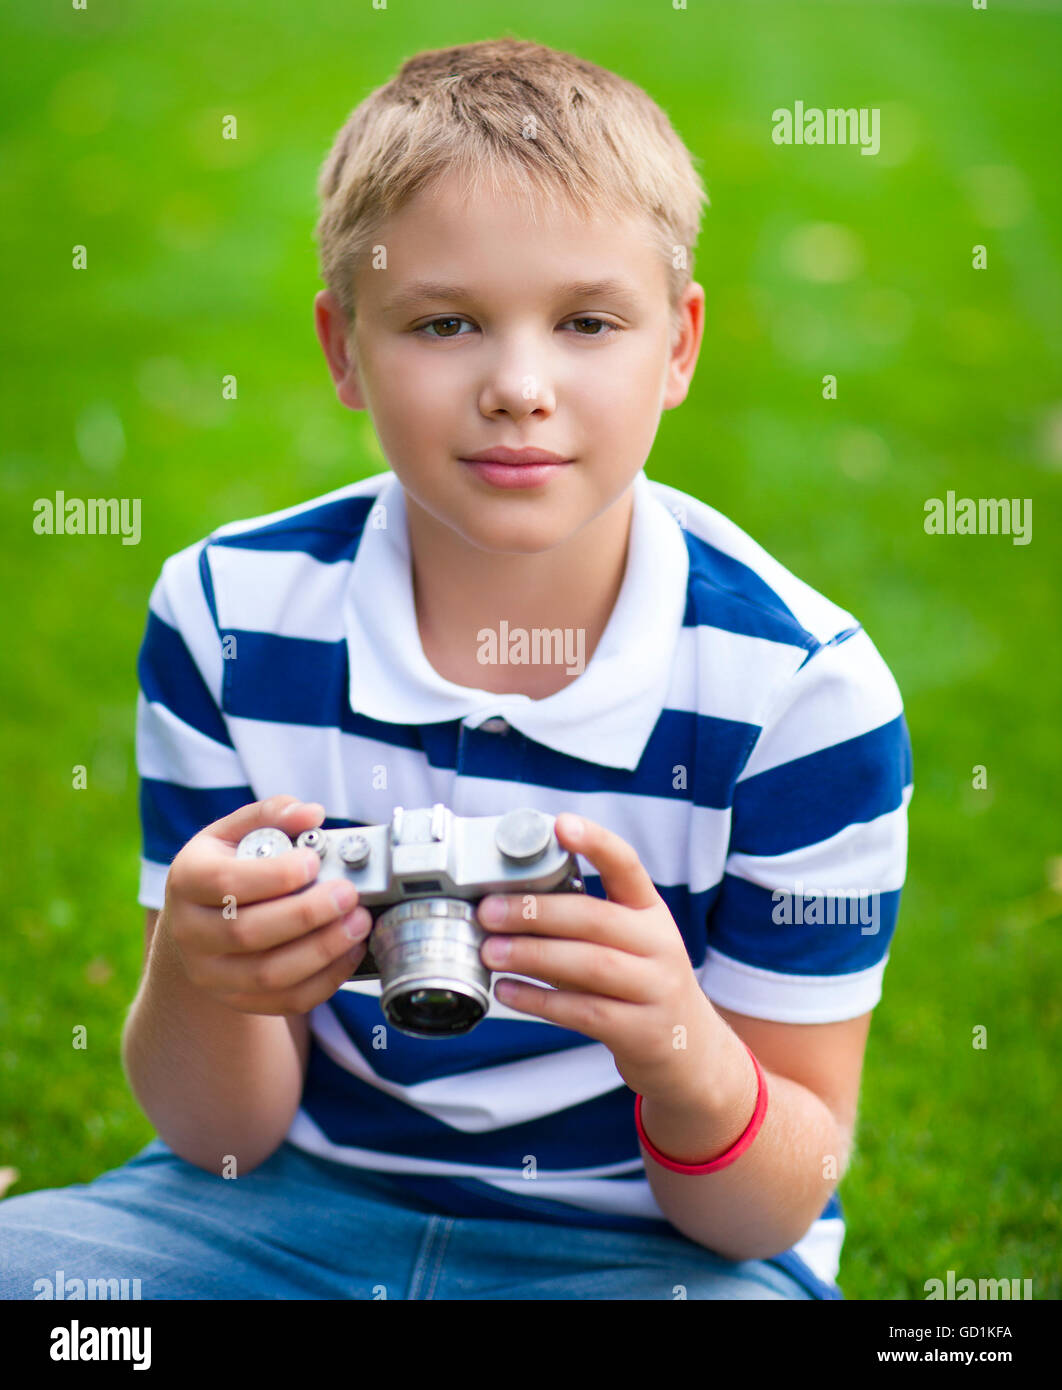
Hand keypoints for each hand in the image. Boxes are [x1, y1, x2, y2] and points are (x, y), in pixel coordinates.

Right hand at [159, 795, 372, 1015]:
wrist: (196, 925)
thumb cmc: (224, 869)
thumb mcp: (235, 832)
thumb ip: (271, 815)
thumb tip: (310, 813)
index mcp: (187, 880)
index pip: (226, 883)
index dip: (275, 875)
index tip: (313, 861)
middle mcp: (190, 931)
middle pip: (248, 932)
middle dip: (307, 913)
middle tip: (349, 894)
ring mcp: (211, 973)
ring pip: (268, 974)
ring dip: (322, 950)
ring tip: (358, 923)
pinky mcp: (237, 1001)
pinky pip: (286, 1000)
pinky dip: (325, 980)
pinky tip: (349, 952)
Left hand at [477, 813, 721, 1104]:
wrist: (691, 1051)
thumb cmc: (639, 984)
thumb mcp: (626, 943)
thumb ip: (578, 922)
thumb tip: (504, 902)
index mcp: (650, 910)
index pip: (627, 865)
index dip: (596, 842)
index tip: (561, 824)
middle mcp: (659, 944)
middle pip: (595, 918)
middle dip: (536, 912)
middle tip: (488, 911)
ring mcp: (656, 988)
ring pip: (589, 964)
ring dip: (532, 955)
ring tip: (489, 951)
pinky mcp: (642, 1031)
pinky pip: (584, 1012)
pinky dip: (540, 1001)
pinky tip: (507, 991)